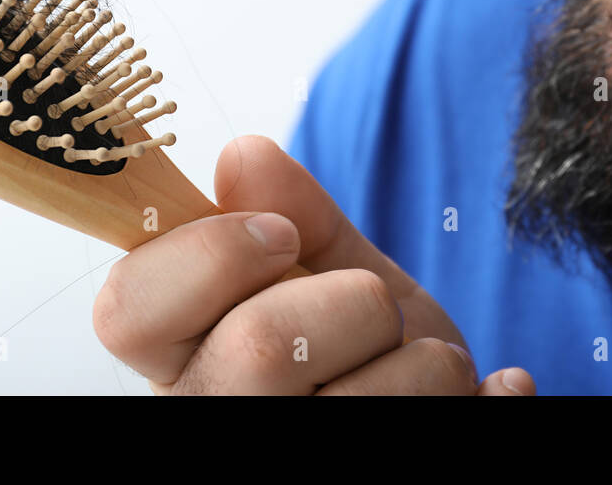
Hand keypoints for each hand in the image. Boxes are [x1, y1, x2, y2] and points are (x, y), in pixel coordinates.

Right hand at [92, 135, 535, 394]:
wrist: (433, 402)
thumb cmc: (362, 340)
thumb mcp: (330, 269)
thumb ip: (295, 215)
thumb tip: (244, 157)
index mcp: (184, 357)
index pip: (131, 309)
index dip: (211, 256)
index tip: (279, 237)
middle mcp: (215, 417)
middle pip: (259, 347)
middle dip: (352, 304)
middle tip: (374, 312)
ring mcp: (282, 463)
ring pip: (358, 404)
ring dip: (424, 362)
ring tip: (421, 365)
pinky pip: (440, 427)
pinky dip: (481, 395)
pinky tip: (477, 392)